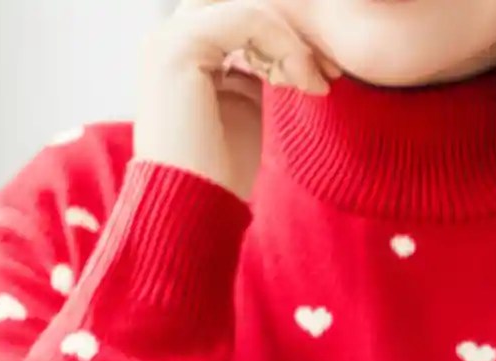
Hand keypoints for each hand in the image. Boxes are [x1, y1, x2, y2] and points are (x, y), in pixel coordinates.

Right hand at [134, 0, 339, 200]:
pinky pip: (247, 21)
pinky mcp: (178, 48)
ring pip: (250, 9)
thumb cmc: (219, 168)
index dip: (286, 38)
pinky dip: (284, 47)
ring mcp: (168, 39)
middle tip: (329, 69)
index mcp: (179, 51)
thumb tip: (283, 46)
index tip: (325, 73)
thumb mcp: (244, 104)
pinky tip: (302, 83)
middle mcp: (167, 38)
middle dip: (292, 32)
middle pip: (245, 7)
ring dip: (293, 42)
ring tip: (316, 82)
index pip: (241, 18)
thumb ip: (255, 67)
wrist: (193, 205)